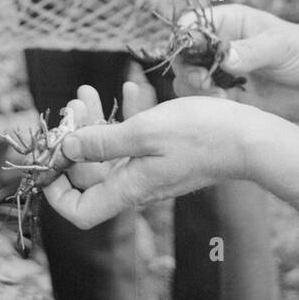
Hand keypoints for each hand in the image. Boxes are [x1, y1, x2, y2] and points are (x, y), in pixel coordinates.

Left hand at [44, 95, 252, 228]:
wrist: (249, 138)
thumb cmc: (201, 134)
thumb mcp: (145, 132)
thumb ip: (103, 142)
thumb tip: (66, 149)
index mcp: (129, 188)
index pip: (80, 212)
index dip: (57, 192)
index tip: (50, 160)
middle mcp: (138, 185)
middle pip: (91, 173)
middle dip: (75, 138)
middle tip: (72, 106)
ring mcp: (154, 170)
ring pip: (112, 151)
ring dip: (97, 121)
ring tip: (89, 91)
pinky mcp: (168, 154)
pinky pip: (137, 140)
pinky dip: (128, 115)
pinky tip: (130, 87)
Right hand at [173, 2, 298, 120]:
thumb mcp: (281, 45)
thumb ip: (253, 50)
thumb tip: (224, 58)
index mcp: (228, 22)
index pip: (191, 23)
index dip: (184, 37)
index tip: (191, 55)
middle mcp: (218, 47)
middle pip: (182, 54)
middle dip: (186, 67)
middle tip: (204, 81)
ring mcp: (220, 74)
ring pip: (187, 80)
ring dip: (194, 89)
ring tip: (219, 96)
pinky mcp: (227, 98)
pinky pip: (203, 103)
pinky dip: (206, 106)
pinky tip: (226, 108)